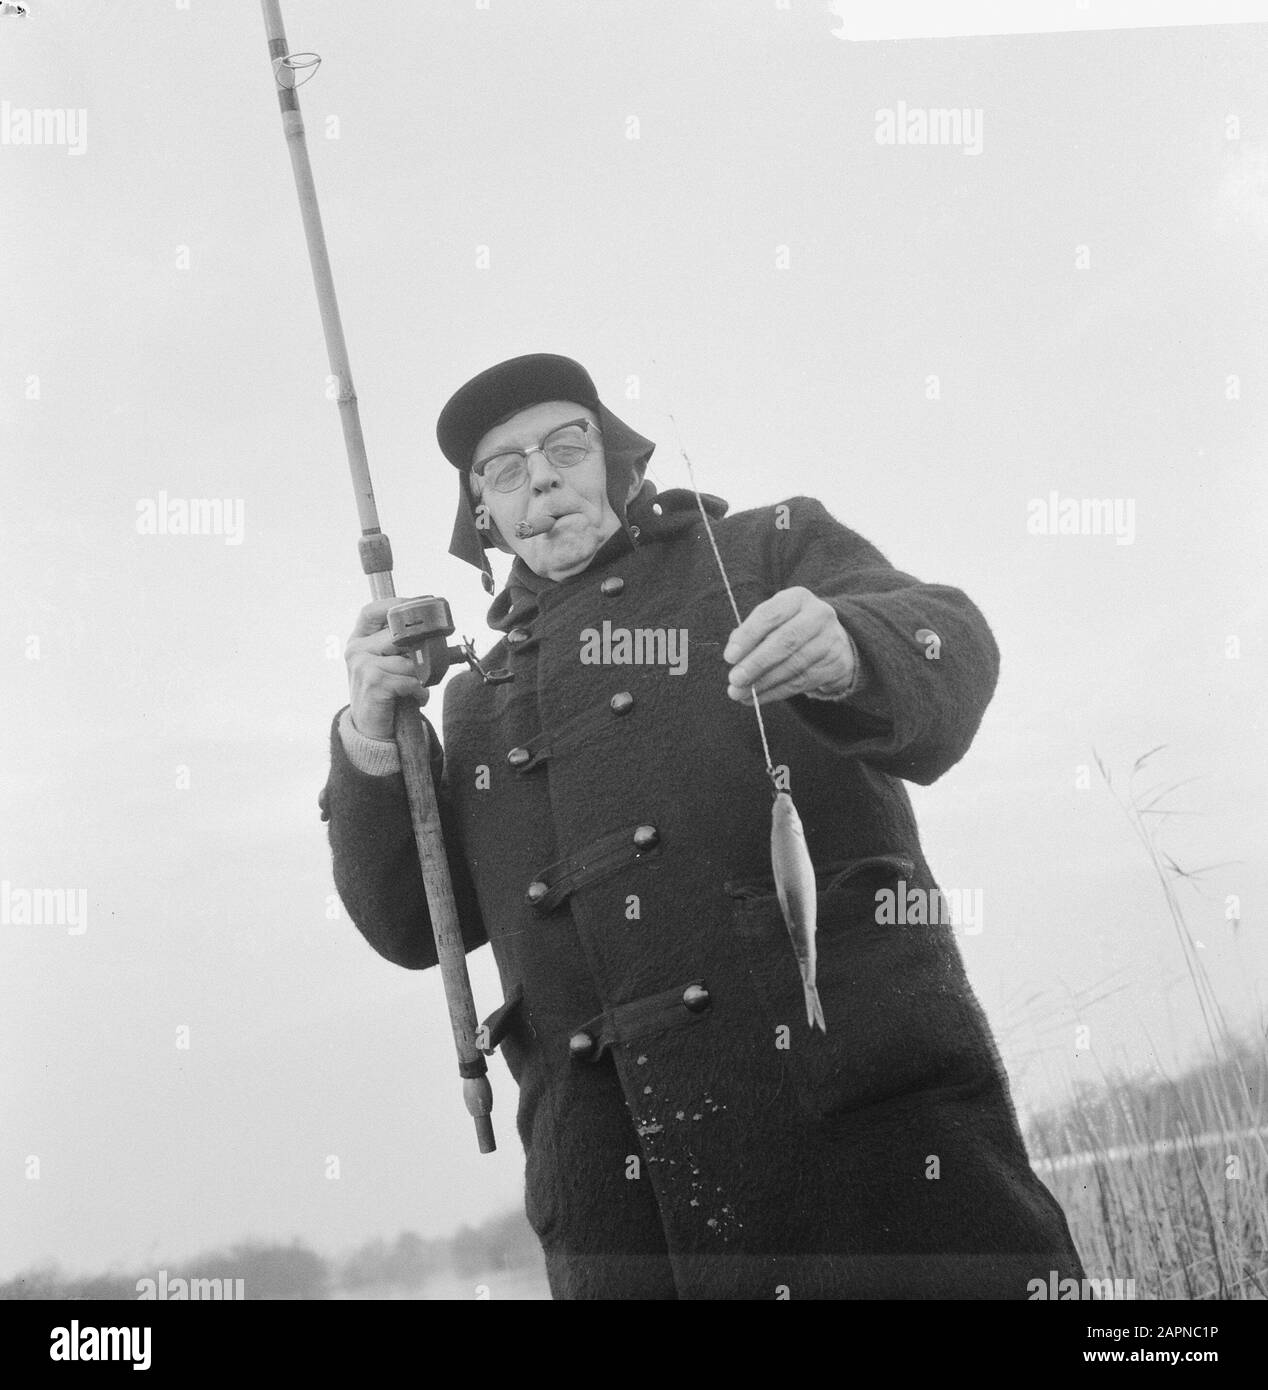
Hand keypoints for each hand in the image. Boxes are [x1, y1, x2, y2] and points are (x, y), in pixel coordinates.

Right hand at [345, 598, 429, 740]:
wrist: (370, 729)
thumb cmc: (385, 693)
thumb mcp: (388, 665)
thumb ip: (400, 647)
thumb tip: (434, 632)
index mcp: (359, 640)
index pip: (372, 612)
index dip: (395, 604)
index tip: (418, 604)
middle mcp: (356, 650)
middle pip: (398, 635)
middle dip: (420, 648)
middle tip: (428, 660)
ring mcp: (363, 666)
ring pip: (409, 660)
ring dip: (421, 677)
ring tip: (416, 688)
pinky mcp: (374, 683)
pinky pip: (410, 679)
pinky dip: (419, 691)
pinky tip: (414, 698)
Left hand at [723, 586, 859, 705]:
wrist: (833, 641)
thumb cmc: (791, 627)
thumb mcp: (773, 621)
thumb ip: (751, 633)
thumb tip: (734, 653)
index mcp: (797, 598)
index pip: (770, 614)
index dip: (748, 636)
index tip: (730, 656)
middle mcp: (818, 615)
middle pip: (785, 641)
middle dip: (756, 663)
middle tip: (735, 679)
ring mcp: (831, 640)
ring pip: (794, 665)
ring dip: (763, 682)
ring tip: (740, 693)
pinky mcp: (836, 665)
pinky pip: (802, 682)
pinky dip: (776, 692)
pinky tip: (758, 697)